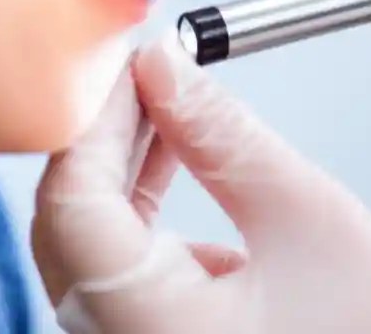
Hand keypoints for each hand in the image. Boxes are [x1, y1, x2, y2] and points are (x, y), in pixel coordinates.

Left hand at [32, 35, 370, 333]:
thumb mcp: (306, 214)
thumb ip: (221, 133)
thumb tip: (162, 66)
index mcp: (149, 328)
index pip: (71, 201)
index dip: (97, 118)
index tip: (136, 63)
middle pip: (65, 227)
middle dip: (103, 140)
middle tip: (147, 76)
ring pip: (84, 248)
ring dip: (118, 172)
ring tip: (167, 109)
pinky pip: (112, 276)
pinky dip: (135, 215)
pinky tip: (173, 167)